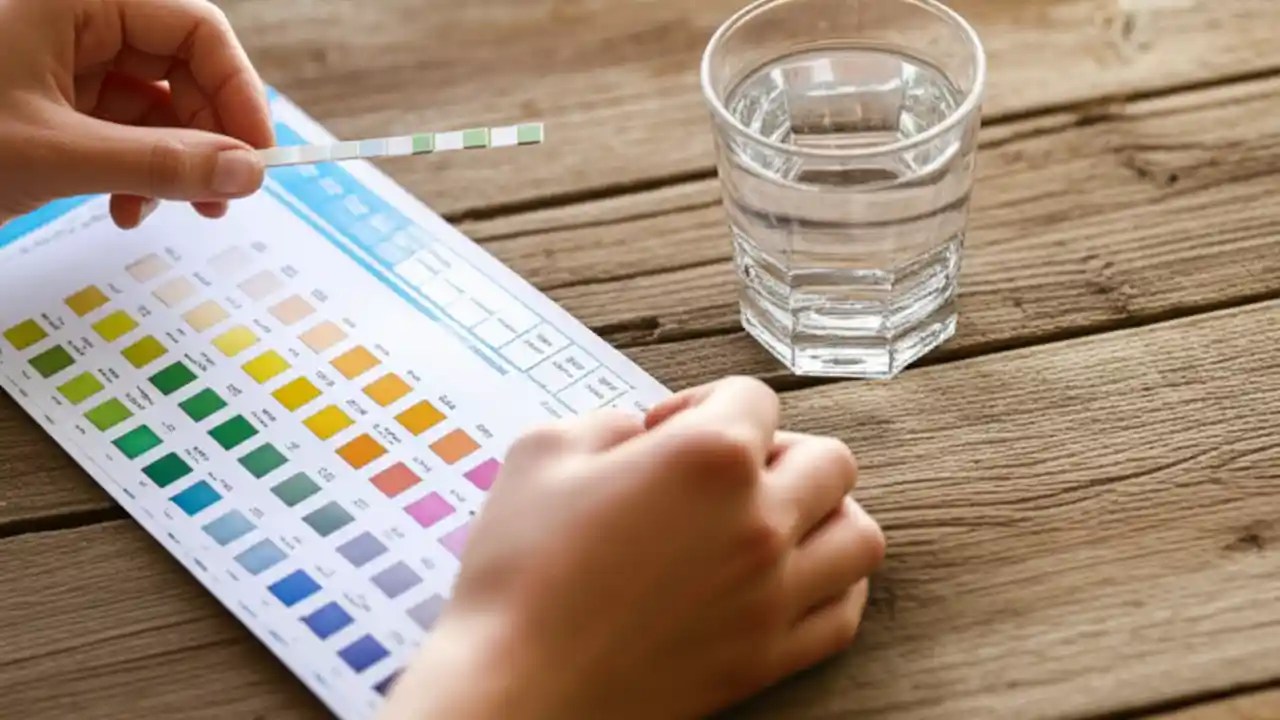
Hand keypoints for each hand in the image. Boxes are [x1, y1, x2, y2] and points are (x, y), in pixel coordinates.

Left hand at [0, 0, 272, 228]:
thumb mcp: (57, 153)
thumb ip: (157, 163)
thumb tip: (246, 172)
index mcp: (74, 4)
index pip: (195, 29)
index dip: (237, 90)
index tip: (257, 153)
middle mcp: (76, 26)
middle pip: (183, 71)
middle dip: (208, 139)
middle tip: (224, 192)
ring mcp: (65, 67)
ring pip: (157, 110)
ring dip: (175, 167)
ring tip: (179, 209)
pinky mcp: (56, 108)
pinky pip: (124, 136)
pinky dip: (138, 176)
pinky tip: (126, 209)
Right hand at [382, 377, 885, 719]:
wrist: (517, 687)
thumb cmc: (519, 570)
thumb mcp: (542, 454)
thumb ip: (607, 423)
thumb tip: (639, 433)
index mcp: (709, 457)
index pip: (756, 396)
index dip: (706, 400)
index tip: (664, 431)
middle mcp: (759, 523)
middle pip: (831, 461)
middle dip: (780, 451)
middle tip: (726, 473)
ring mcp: (772, 596)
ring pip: (860, 536)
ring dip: (826, 517)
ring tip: (777, 522)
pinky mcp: (768, 658)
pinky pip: (844, 615)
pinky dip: (833, 588)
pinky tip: (791, 580)